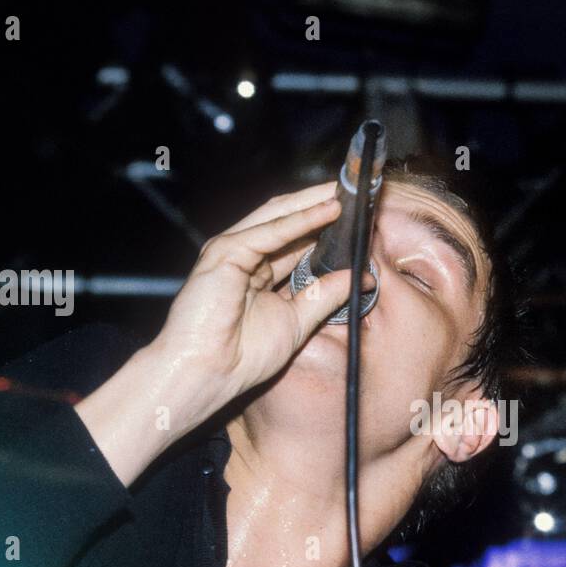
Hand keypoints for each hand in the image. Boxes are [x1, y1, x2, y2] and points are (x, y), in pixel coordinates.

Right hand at [76, 183, 367, 485]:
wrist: (205, 374)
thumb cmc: (241, 357)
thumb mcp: (297, 323)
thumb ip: (324, 296)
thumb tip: (360, 277)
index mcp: (257, 273)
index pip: (295, 240)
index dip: (324, 227)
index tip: (357, 219)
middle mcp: (244, 256)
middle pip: (288, 220)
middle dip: (321, 204)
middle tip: (355, 192)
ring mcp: (232, 251)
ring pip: (279, 216)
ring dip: (314, 202)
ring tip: (346, 191)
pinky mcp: (225, 252)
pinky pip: (270, 231)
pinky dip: (301, 219)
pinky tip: (328, 210)